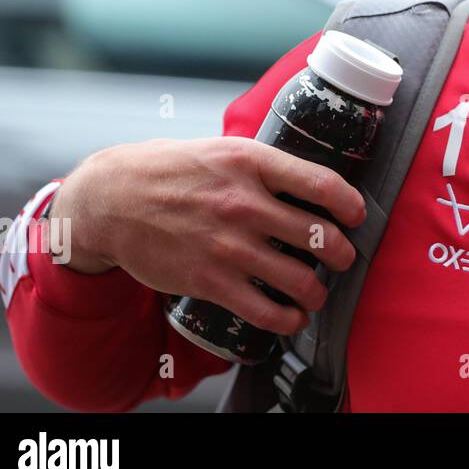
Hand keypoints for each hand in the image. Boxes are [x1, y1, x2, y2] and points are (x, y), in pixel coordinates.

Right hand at [50, 137, 365, 335]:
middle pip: (321, 236)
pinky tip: (293, 316)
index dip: (351, 205)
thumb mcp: (222, 149)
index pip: (322, 184)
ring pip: (300, 279)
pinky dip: (288, 319)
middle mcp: (244, 204)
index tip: (358, 216)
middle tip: (344, 258)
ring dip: (318, 291)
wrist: (111, 200)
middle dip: (343, 254)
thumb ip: (265, 165)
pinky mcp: (210, 281)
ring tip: (317, 291)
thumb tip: (311, 181)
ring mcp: (228, 245)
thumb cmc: (171, 171)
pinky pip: (265, 310)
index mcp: (251, 163)